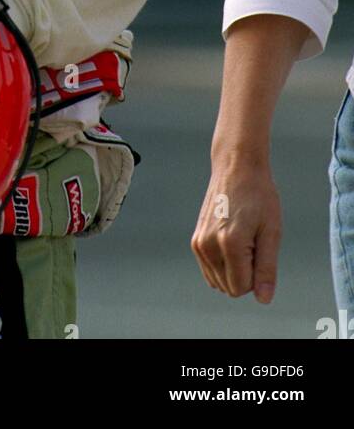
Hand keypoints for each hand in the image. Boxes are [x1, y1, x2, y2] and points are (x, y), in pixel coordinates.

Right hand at [191, 152, 280, 303]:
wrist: (236, 167)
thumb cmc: (259, 196)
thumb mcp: (272, 231)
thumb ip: (267, 268)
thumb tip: (263, 299)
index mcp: (230, 244)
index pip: (243, 288)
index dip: (257, 275)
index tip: (260, 247)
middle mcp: (208, 245)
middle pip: (230, 288)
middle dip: (245, 274)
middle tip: (252, 242)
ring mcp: (199, 243)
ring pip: (219, 282)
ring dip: (234, 270)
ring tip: (242, 239)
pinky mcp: (195, 240)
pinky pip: (210, 271)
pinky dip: (223, 265)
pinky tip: (231, 240)